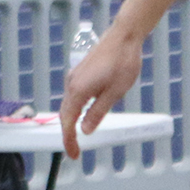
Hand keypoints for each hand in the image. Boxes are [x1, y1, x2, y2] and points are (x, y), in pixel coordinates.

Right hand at [58, 27, 145, 157]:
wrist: (125, 36)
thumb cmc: (123, 62)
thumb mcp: (114, 93)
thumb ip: (97, 113)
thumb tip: (85, 130)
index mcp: (78, 91)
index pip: (68, 122)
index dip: (69, 140)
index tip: (73, 154)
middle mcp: (72, 83)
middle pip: (65, 114)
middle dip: (69, 133)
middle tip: (76, 149)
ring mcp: (75, 76)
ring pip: (69, 104)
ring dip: (72, 120)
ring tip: (79, 135)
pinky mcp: (81, 72)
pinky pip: (74, 95)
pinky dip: (76, 108)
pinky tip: (85, 113)